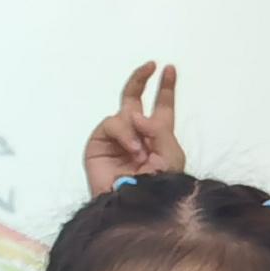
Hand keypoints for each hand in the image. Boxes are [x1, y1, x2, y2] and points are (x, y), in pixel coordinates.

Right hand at [82, 62, 189, 195]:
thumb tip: (135, 115)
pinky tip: (132, 149)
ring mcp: (115, 138)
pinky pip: (111, 125)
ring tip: (140, 151)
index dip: (165, 88)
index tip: (169, 69)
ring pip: (124, 113)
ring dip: (135, 128)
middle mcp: (136, 134)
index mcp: (157, 137)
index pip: (161, 107)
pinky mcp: (98, 145)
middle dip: (140, 80)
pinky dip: (124, 133)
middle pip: (134, 99)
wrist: (136, 204)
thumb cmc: (159, 185)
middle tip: (150, 66)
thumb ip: (159, 129)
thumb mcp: (171, 155)